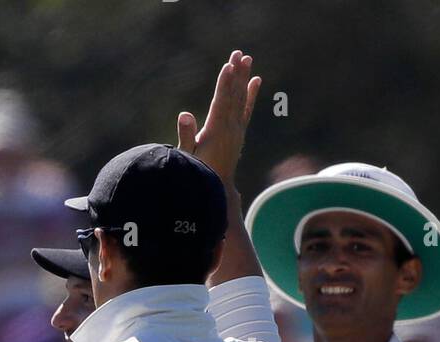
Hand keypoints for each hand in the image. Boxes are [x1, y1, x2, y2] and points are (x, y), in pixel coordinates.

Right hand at [176, 49, 260, 186]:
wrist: (217, 189)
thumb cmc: (198, 173)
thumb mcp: (187, 157)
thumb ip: (187, 136)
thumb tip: (184, 114)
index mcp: (217, 131)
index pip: (222, 102)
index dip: (225, 83)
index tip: (228, 65)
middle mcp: (231, 128)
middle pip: (235, 96)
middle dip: (236, 74)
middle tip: (239, 53)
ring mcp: (237, 130)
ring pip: (241, 99)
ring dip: (243, 78)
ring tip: (247, 59)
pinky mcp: (239, 133)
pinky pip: (247, 110)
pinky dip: (251, 95)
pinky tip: (255, 81)